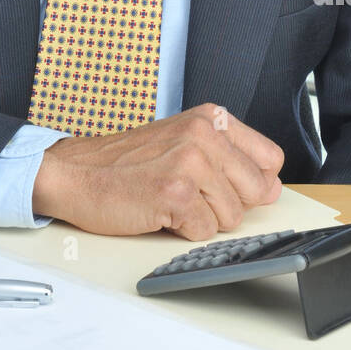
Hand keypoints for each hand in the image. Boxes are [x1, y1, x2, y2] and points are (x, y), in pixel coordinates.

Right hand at [32, 103, 283, 239]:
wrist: (78, 173)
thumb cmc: (128, 162)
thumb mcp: (183, 140)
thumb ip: (229, 156)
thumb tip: (272, 187)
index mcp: (210, 117)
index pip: (271, 160)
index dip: (253, 182)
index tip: (228, 183)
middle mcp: (203, 134)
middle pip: (256, 192)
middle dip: (228, 203)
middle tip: (192, 193)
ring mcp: (190, 162)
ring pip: (232, 216)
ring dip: (203, 218)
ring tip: (171, 199)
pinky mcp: (175, 194)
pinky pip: (205, 232)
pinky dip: (183, 231)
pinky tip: (160, 211)